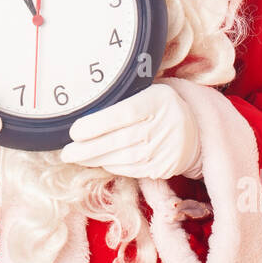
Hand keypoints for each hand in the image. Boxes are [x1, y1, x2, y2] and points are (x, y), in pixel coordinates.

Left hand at [61, 83, 200, 178]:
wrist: (195, 131)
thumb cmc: (161, 107)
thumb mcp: (148, 92)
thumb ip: (124, 99)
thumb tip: (86, 110)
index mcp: (156, 101)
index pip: (122, 115)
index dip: (96, 125)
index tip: (75, 131)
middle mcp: (162, 126)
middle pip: (118, 141)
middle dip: (87, 149)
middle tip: (66, 152)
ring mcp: (162, 150)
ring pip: (121, 159)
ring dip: (94, 160)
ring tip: (76, 157)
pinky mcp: (161, 168)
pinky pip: (129, 169)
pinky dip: (111, 166)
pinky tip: (99, 161)